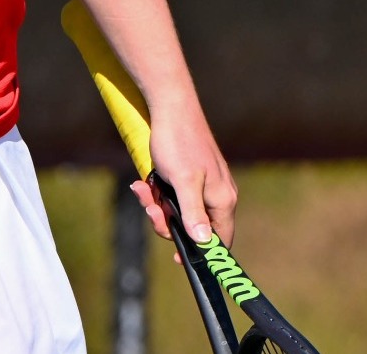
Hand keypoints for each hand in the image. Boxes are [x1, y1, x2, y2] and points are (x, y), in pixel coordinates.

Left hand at [131, 101, 236, 247]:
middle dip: (166, 220)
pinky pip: (171, 195)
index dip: (201, 252)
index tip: (176, 258)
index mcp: (223, 200)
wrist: (169, 108)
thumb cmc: (178, 143)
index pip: (220, 239)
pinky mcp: (187, 176)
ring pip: (178, 211)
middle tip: (150, 207)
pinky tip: (144, 182)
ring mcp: (202, 185)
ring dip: (156, 204)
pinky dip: (156, 192)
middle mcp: (216, 195)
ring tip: (143, 187)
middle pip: (193, 227)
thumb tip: (204, 243)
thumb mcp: (183, 181)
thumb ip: (193, 213)